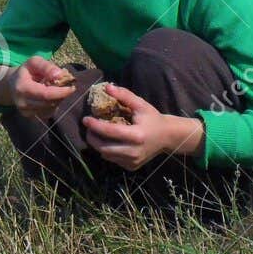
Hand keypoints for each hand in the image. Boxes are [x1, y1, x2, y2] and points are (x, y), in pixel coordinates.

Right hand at [7, 55, 76, 118]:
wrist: (12, 84)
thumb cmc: (26, 71)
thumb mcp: (34, 62)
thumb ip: (46, 66)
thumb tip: (59, 75)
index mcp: (22, 87)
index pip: (46, 94)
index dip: (61, 92)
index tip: (72, 87)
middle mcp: (22, 102)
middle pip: (50, 103)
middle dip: (61, 95)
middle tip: (67, 86)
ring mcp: (25, 111)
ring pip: (50, 109)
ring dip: (58, 100)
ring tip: (57, 90)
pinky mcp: (29, 117)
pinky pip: (48, 113)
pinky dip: (53, 105)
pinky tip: (50, 97)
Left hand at [82, 84, 204, 169]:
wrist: (167, 137)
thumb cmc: (153, 119)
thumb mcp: (141, 105)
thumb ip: (125, 95)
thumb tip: (107, 87)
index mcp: (137, 135)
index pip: (110, 132)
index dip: (95, 125)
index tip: (85, 119)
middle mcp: (134, 151)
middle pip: (104, 148)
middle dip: (92, 137)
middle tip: (88, 128)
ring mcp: (133, 161)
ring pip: (106, 155)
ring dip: (98, 144)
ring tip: (96, 133)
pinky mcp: (132, 166)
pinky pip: (113, 160)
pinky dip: (107, 151)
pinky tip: (109, 142)